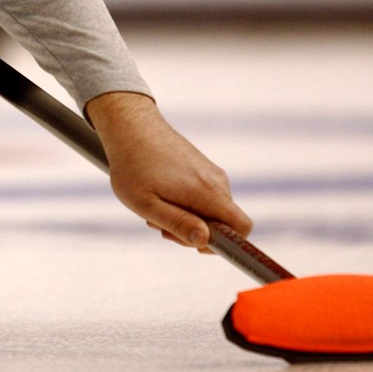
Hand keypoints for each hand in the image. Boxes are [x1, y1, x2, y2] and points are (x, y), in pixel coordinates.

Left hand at [83, 91, 252, 251]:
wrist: (130, 126)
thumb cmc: (133, 166)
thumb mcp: (147, 204)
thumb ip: (177, 223)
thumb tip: (205, 242)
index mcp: (207, 192)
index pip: (242, 227)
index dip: (227, 245)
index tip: (195, 244)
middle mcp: (217, 181)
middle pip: (222, 223)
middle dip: (194, 232)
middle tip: (160, 225)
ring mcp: (210, 172)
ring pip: (210, 210)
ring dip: (185, 217)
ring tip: (154, 206)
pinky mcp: (202, 168)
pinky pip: (203, 196)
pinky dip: (184, 203)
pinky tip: (159, 195)